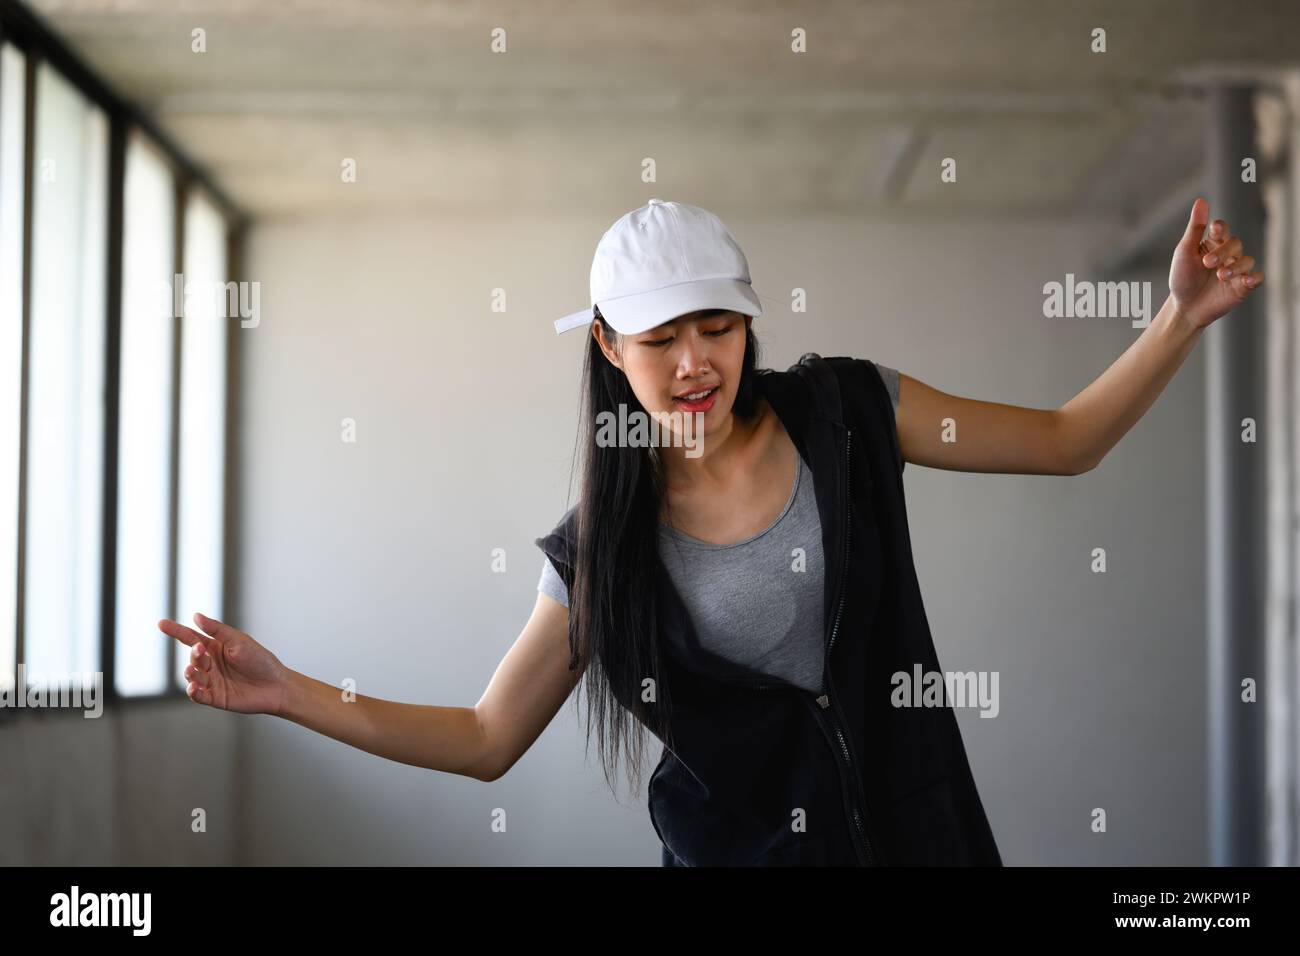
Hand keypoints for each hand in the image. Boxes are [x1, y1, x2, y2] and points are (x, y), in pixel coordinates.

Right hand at [159, 613, 289, 715]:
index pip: (191, 638)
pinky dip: (192, 691)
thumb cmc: (260, 661)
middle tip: (201, 650)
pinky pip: (197, 695)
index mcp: (216, 647)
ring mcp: (212, 681)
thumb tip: (196, 616)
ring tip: (195, 670)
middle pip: (192, 656)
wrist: (276, 686)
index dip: (176, 631)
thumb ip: (217, 630)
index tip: (161, 623)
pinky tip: (193, 686)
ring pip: (191, 675)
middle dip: (194, 653)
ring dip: (191, 672)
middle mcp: (211, 664)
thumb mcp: (239, 641)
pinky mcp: (215, 697)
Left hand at [1169, 197, 1263, 330]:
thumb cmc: (1182, 278)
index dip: (1219, 228)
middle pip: (1235, 243)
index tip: (1213, 230)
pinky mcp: (1243, 286)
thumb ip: (1195, 228)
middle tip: (1207, 263)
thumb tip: (1201, 200)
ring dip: (1236, 266)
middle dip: (1223, 251)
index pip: (1222, 228)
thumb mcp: (1184, 252)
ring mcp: (1236, 269)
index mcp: (1212, 243)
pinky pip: (1257, 277)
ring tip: (1220, 275)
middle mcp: (1227, 254)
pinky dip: (1253, 277)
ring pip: (1247, 260)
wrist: (1184, 308)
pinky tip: (1244, 280)